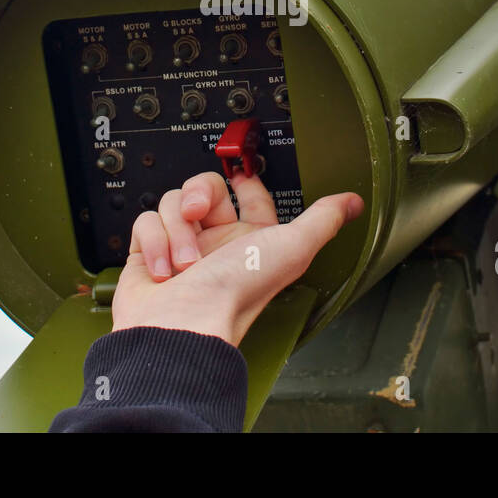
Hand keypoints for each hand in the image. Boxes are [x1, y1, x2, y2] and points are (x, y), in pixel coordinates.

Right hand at [112, 170, 363, 345]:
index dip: (246, 180)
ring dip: (177, 228)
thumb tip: (351, 202)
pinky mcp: (149, 256)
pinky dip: (154, 243)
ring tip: (186, 261)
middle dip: (199, 195)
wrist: (182, 326)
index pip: (249, 195)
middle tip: (199, 211)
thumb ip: (322, 219)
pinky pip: (145, 223)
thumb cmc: (234, 294)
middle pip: (203, 189)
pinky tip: (165, 268)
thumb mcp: (292, 248)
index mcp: (250, 240)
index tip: (241, 171)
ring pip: (172, 204)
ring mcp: (181, 249)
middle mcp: (216, 244)